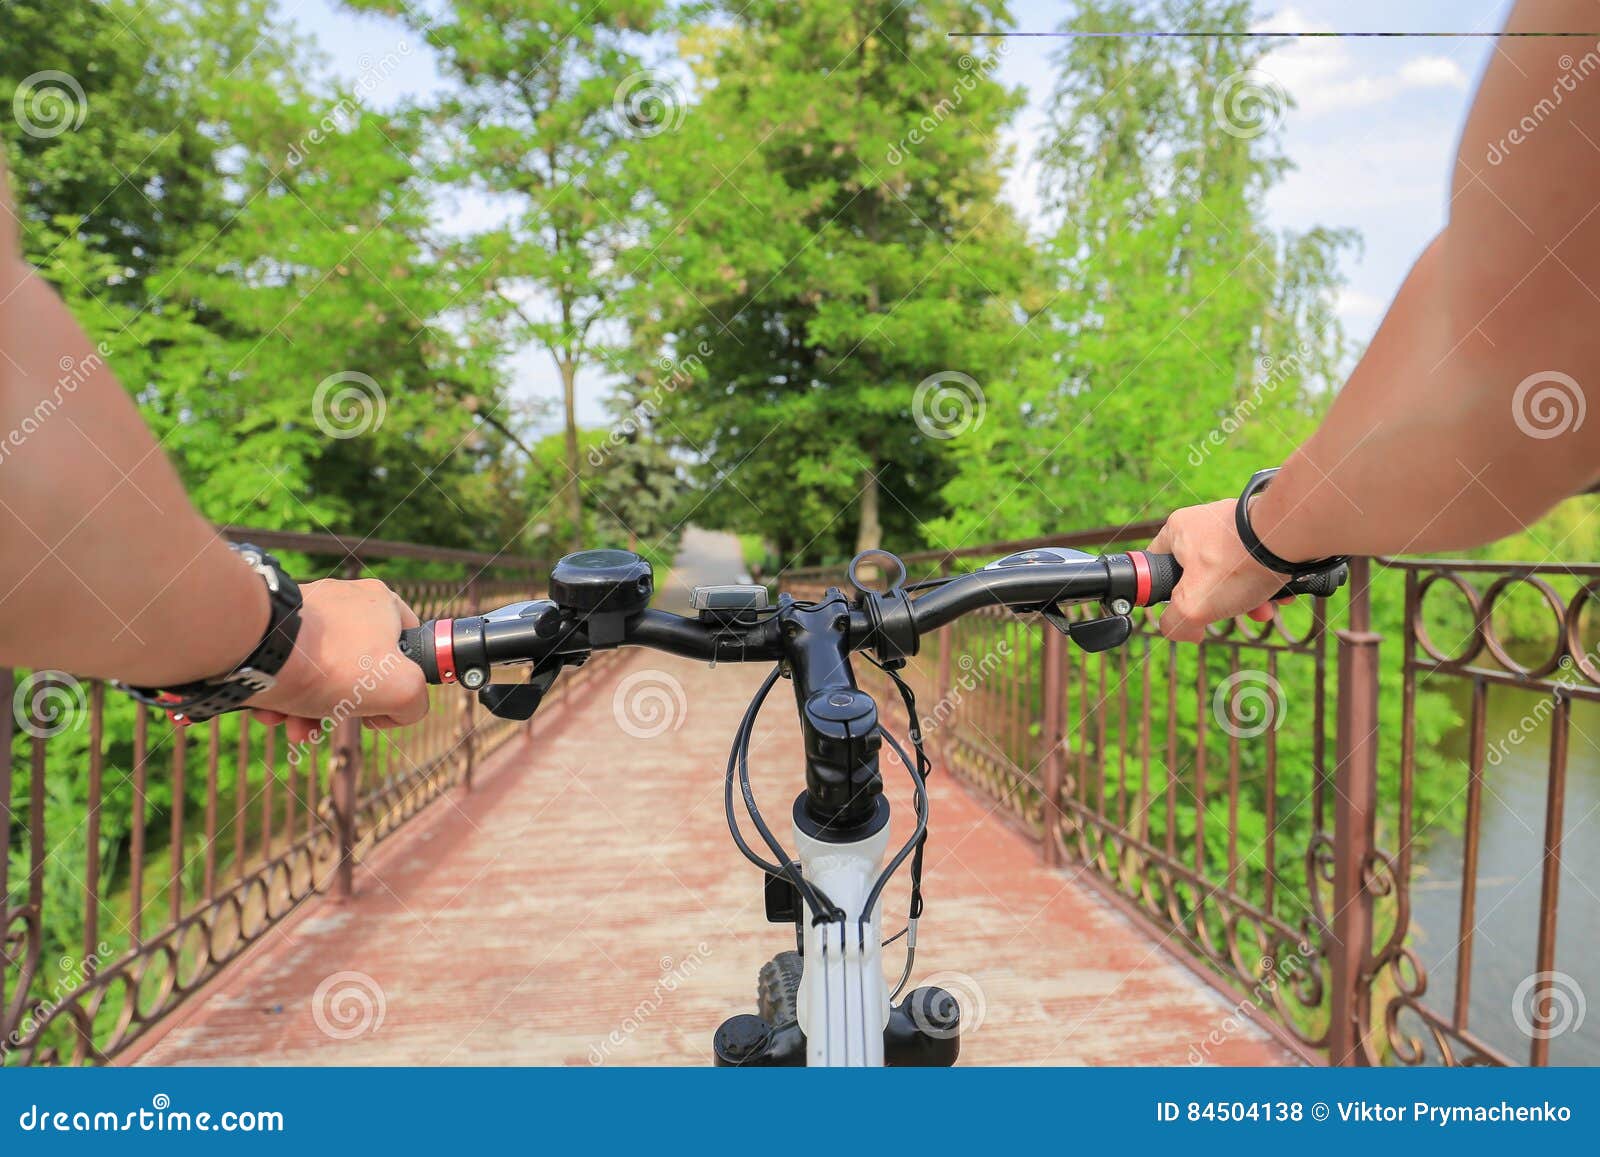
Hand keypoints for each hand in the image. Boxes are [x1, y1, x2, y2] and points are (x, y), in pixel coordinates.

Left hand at [244, 578, 428, 744]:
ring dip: (310, 710)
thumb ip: (417, 702)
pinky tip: (273, 713)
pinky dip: (282, 696)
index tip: (383, 702)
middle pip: (358, 665)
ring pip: (319, 672)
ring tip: (295, 729)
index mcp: (381, 603)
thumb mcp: (402, 689)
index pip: (409, 640)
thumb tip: (400, 710)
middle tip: (332, 723)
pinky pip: (285, 668)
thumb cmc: (332, 664)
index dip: (404, 678)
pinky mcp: (269, 628)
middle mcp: (343, 600)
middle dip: (345, 706)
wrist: (256, 650)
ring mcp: (304, 614)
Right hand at [1147, 499, 1290, 641]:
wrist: (1292, 536)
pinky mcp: (1265, 527)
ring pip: (1234, 571)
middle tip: (1231, 614)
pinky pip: (1259, 561)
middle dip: (1219, 603)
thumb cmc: (1236, 565)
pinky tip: (1279, 594)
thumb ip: (1174, 623)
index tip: (1183, 608)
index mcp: (1177, 531)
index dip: (1166, 592)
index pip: (1157, 565)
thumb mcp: (1191, 606)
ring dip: (1247, 597)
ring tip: (1264, 609)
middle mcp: (1204, 522)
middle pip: (1201, 574)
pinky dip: (1267, 581)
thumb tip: (1184, 631)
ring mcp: (1236, 523)